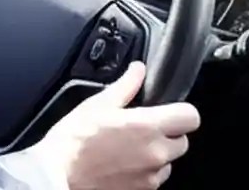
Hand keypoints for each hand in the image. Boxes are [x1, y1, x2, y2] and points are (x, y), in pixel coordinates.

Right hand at [32, 62, 199, 189]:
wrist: (58, 175)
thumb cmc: (74, 140)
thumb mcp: (98, 104)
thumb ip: (125, 86)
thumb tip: (138, 70)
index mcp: (148, 127)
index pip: (191, 117)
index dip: (181, 112)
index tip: (168, 111)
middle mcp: (156, 154)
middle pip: (183, 142)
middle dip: (168, 135)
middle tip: (143, 130)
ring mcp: (150, 177)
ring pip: (169, 163)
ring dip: (156, 156)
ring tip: (128, 150)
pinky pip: (153, 180)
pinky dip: (144, 173)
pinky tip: (121, 165)